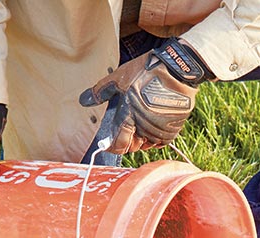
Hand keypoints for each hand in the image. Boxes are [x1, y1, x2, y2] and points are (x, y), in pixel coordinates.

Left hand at [79, 39, 210, 153]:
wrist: (176, 68)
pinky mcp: (174, 126)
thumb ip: (101, 92)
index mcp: (129, 116)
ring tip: (139, 128)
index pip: (119, 144)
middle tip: (125, 133)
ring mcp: (161, 127)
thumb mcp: (119, 78)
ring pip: (148, 143)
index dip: (112, 147)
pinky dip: (156, 137)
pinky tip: (153, 127)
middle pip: (134, 146)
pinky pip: (163, 140)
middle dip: (127, 142)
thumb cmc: (146, 71)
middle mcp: (145, 126)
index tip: (108, 145)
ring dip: (142, 139)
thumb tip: (83, 101)